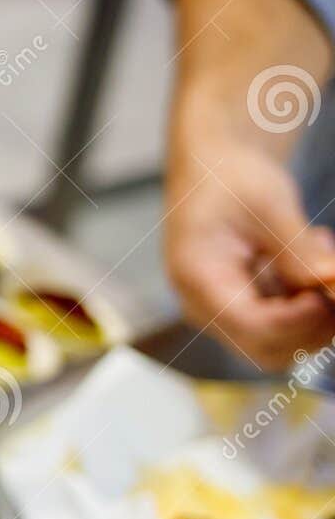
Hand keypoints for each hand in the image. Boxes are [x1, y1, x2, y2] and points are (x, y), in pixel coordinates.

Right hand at [166, 140, 334, 368]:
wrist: (211, 169)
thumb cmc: (228, 178)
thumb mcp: (268, 203)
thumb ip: (297, 250)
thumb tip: (330, 283)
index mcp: (197, 278)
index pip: (250, 325)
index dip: (298, 319)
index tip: (330, 290)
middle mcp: (203, 306)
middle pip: (266, 349)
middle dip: (313, 326)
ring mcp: (221, 311)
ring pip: (280, 343)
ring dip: (315, 314)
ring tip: (317, 253)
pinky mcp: (241, 307)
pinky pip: (283, 325)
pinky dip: (308, 303)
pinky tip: (306, 257)